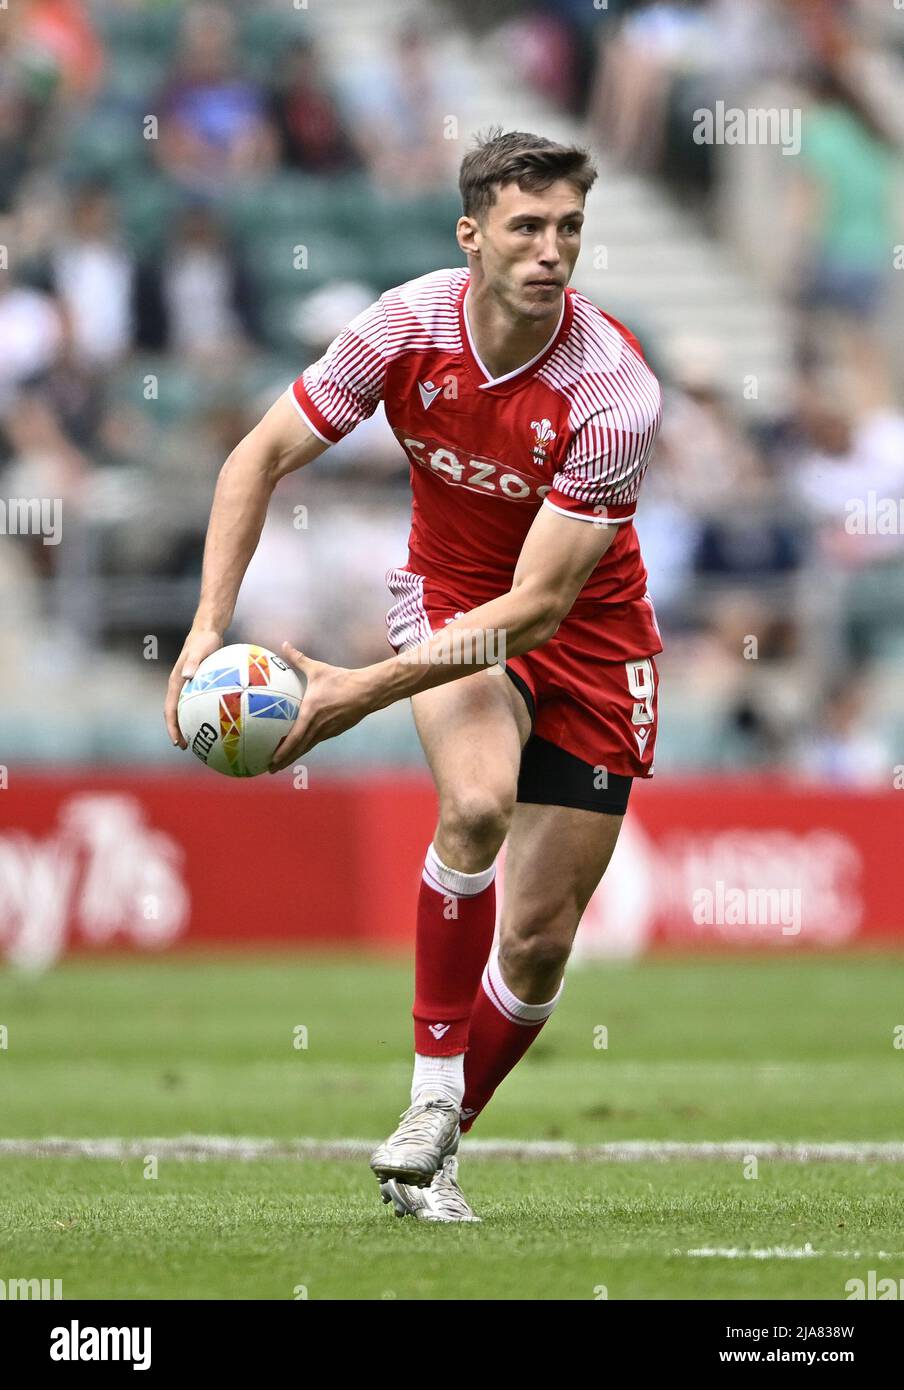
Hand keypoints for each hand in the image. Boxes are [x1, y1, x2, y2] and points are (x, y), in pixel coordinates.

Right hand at [164, 626, 223, 747]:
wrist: (207, 630)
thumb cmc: (204, 640)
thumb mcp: (200, 650)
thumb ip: (193, 662)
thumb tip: (187, 676)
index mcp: (176, 682)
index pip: (170, 710)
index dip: (172, 727)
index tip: (177, 742)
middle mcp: (180, 686)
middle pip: (175, 713)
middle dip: (179, 731)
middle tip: (186, 747)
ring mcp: (188, 685)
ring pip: (186, 709)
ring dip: (190, 724)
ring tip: (201, 738)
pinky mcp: (198, 683)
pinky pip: (199, 702)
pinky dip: (204, 713)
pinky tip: (219, 720)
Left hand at [268, 642, 375, 771]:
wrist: (368, 690)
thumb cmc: (341, 679)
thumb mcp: (317, 669)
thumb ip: (298, 658)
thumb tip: (284, 644)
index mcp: (311, 714)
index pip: (294, 738)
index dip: (283, 752)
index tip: (271, 760)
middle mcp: (319, 727)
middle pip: (299, 749)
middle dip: (284, 761)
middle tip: (269, 768)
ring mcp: (328, 731)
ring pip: (308, 747)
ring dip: (294, 756)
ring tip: (280, 763)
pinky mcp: (336, 731)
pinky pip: (317, 741)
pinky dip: (305, 747)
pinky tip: (300, 747)